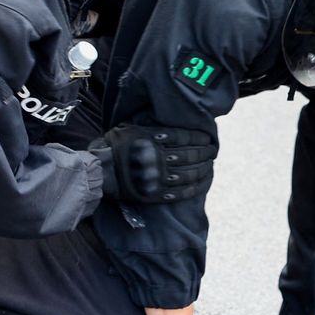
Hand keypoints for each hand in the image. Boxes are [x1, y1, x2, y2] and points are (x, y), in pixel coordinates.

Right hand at [89, 124, 215, 203]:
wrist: (100, 172)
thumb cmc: (113, 146)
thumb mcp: (130, 127)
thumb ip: (151, 126)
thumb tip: (168, 120)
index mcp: (153, 140)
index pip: (185, 138)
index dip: (200, 139)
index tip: (209, 139)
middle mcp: (158, 158)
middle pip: (191, 155)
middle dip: (206, 154)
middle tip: (213, 152)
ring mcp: (158, 177)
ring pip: (190, 174)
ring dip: (204, 170)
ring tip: (210, 166)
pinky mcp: (156, 194)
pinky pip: (181, 192)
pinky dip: (196, 187)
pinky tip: (204, 183)